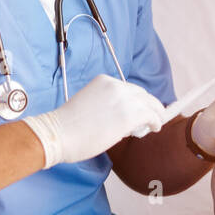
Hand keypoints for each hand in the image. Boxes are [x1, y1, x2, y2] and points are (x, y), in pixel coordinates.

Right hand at [22, 74, 165, 167]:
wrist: (58, 134)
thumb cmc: (67, 127)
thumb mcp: (89, 103)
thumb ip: (107, 105)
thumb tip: (122, 119)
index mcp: (104, 80)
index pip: (129, 89)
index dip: (137, 100)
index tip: (140, 109)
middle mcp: (116, 85)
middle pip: (142, 94)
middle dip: (149, 106)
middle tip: (151, 118)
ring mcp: (125, 99)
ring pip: (150, 104)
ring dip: (155, 114)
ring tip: (155, 124)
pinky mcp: (131, 115)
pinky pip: (152, 116)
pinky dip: (156, 121)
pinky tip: (155, 128)